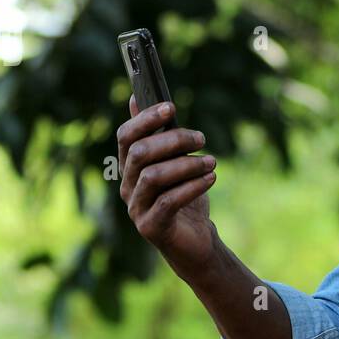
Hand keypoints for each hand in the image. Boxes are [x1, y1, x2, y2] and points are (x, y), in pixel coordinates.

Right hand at [117, 95, 217, 273]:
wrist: (194, 241)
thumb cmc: (184, 196)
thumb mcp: (173, 162)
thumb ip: (157, 134)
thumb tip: (136, 97)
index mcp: (130, 166)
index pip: (126, 136)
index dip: (146, 119)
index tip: (171, 107)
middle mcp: (127, 186)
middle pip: (140, 153)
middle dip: (173, 140)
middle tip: (201, 138)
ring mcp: (136, 207)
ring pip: (154, 176)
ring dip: (186, 164)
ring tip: (212, 161)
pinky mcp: (151, 227)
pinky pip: (168, 201)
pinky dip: (192, 186)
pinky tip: (211, 178)